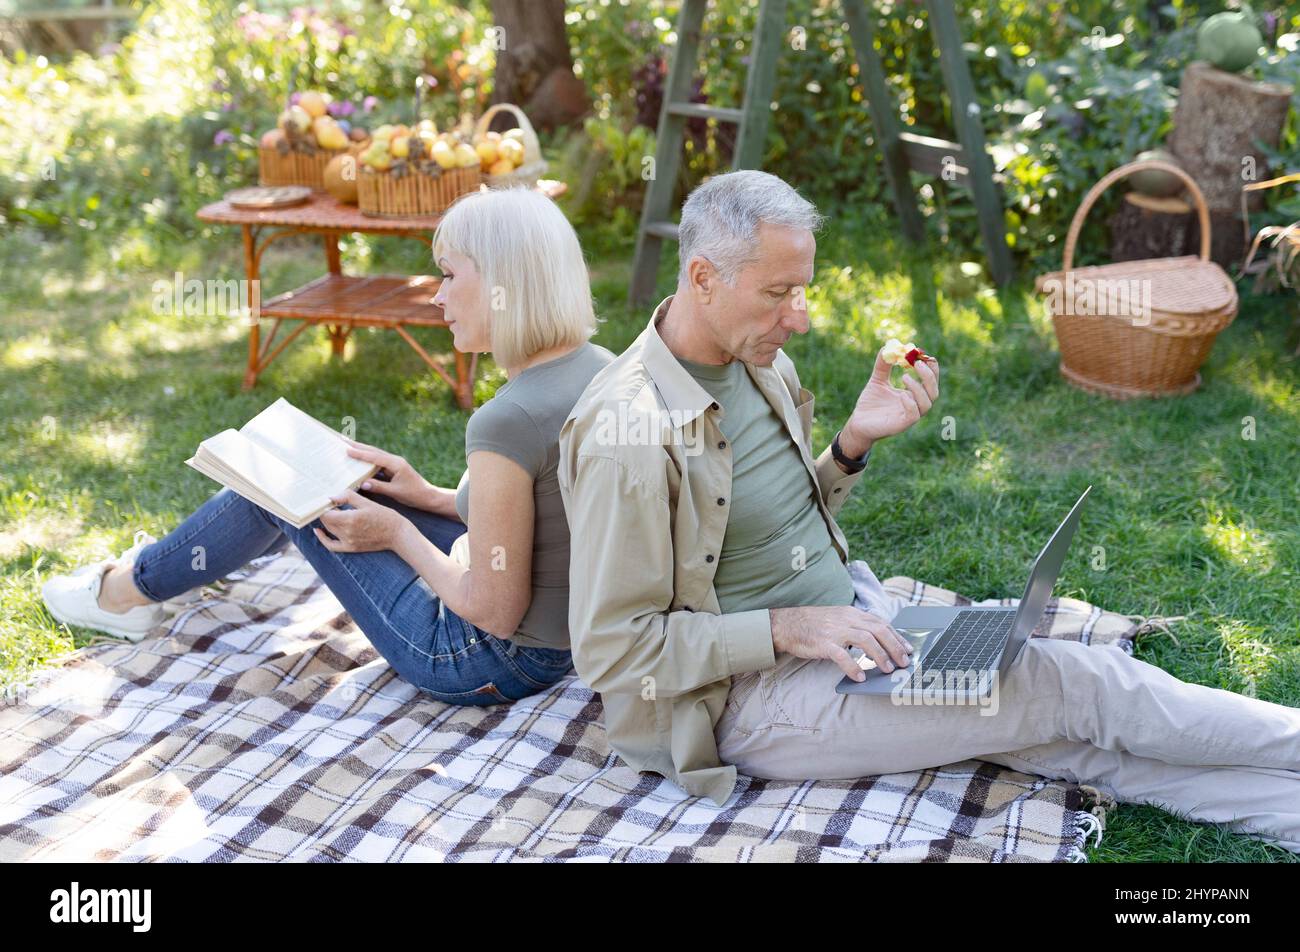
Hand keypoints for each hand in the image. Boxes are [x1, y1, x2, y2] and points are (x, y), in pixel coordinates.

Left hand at [315, 490, 410, 552]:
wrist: (397, 534)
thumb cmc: (385, 516)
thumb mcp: (367, 502)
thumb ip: (348, 497)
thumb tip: (332, 496)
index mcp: (350, 519)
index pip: (326, 513)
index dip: (324, 505)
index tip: (326, 499)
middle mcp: (346, 532)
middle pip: (326, 521)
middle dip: (325, 511)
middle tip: (327, 503)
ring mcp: (348, 541)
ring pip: (328, 530)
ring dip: (325, 521)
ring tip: (327, 511)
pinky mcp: (351, 548)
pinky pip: (332, 546)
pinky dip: (323, 539)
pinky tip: (318, 532)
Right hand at [343, 437, 436, 509]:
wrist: (428, 496)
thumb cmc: (414, 494)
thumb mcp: (395, 492)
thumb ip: (379, 487)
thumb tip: (362, 483)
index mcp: (396, 464)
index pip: (375, 457)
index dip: (360, 454)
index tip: (347, 450)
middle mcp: (395, 460)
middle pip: (373, 451)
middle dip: (358, 446)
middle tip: (342, 440)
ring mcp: (394, 463)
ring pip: (375, 455)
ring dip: (362, 450)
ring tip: (347, 446)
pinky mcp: (393, 468)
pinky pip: (378, 462)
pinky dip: (368, 459)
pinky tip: (359, 459)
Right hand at [769, 605, 913, 682]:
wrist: (786, 623)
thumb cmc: (813, 624)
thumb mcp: (838, 618)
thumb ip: (856, 626)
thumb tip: (877, 641)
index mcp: (852, 613)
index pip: (881, 624)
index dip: (897, 637)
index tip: (908, 650)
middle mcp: (846, 619)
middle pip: (878, 631)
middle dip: (895, 647)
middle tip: (903, 663)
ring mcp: (835, 630)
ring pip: (865, 640)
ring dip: (880, 655)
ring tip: (887, 670)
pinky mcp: (823, 643)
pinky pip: (842, 655)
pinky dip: (853, 667)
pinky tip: (860, 677)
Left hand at [840, 344, 939, 453]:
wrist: (857, 423)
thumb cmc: (870, 403)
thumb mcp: (877, 380)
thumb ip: (883, 365)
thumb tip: (888, 346)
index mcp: (913, 394)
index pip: (931, 381)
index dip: (931, 368)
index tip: (924, 354)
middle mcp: (915, 405)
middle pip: (933, 391)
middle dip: (929, 376)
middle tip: (917, 363)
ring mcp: (909, 416)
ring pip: (927, 404)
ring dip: (919, 388)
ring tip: (904, 376)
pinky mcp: (901, 425)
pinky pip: (913, 415)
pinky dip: (911, 403)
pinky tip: (901, 395)